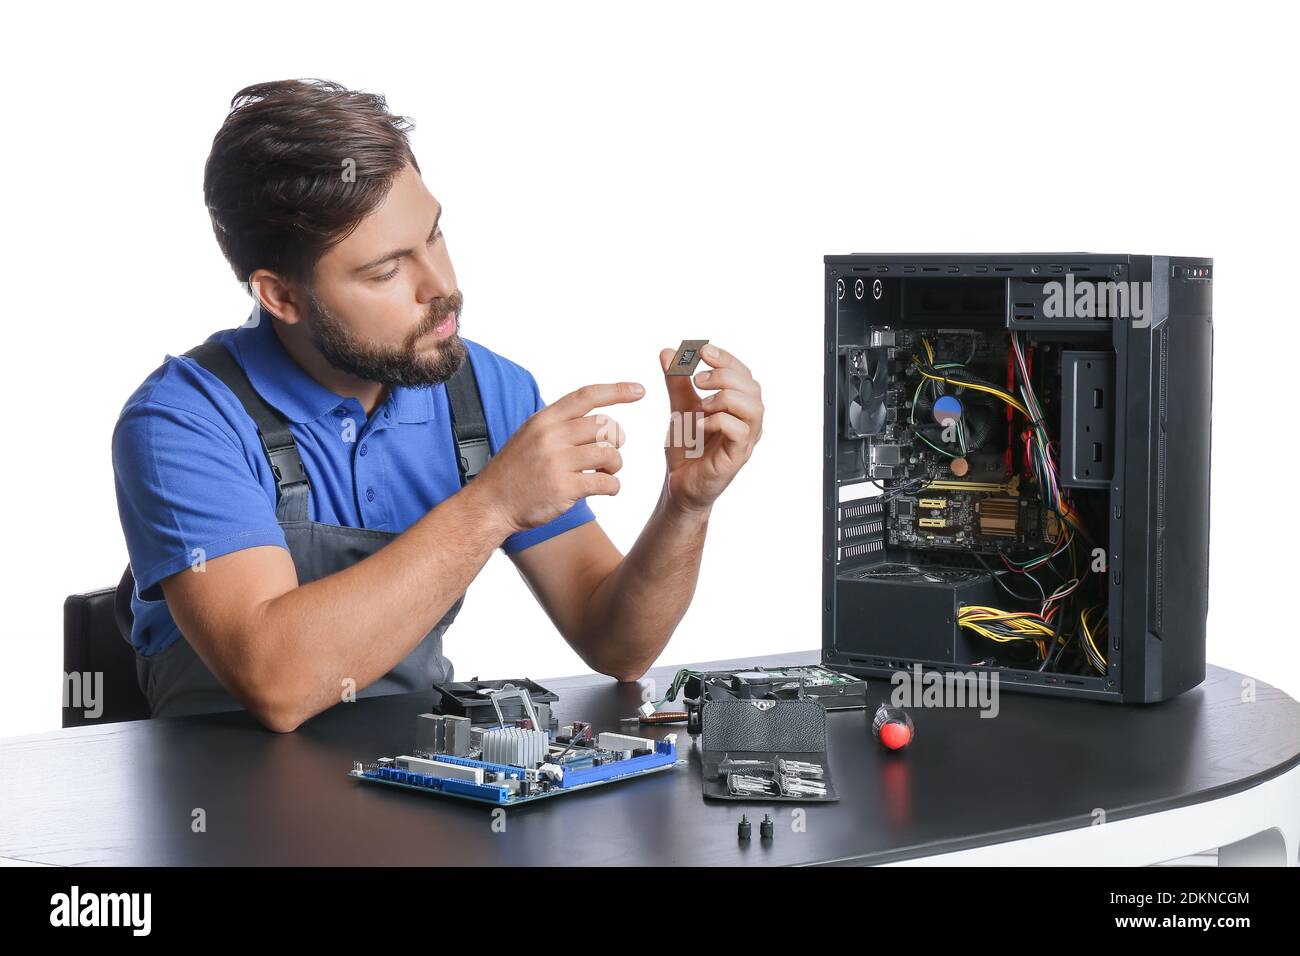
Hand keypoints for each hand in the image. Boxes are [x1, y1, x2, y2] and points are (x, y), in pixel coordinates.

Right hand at [473, 381, 643, 533]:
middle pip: (605, 426)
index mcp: (544, 420)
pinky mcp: (565, 488)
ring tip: (604, 473)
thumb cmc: (514, 472)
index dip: (616, 391)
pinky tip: (606, 489)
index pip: (586, 396)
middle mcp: (551, 436)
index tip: (639, 390)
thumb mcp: (530, 436)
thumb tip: (597, 423)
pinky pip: (607, 482)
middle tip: (608, 455)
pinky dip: (613, 487)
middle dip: (615, 441)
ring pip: (610, 454)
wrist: (490, 505)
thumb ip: (559, 426)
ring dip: (615, 466)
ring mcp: (558, 462)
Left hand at [659, 343, 762, 516]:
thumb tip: (667, 352)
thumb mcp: (679, 408)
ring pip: (753, 408)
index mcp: (739, 406)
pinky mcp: (737, 457)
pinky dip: (718, 421)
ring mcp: (745, 440)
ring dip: (725, 397)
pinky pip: (739, 431)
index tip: (702, 351)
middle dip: (724, 376)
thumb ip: (677, 382)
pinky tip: (699, 425)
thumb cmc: (687, 448)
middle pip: (752, 387)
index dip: (726, 359)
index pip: (743, 374)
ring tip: (700, 404)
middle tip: (697, 379)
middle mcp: (748, 421)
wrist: (678, 484)